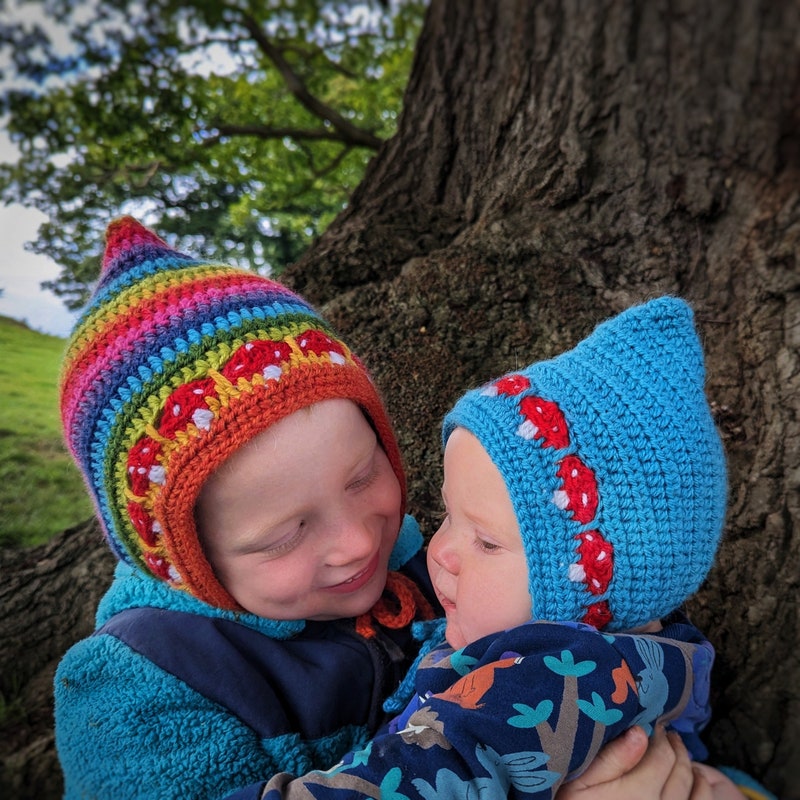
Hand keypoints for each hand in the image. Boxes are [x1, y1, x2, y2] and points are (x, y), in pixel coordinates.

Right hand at [554, 725, 724, 799]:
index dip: (658, 735)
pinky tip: (698, 782)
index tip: (650, 725)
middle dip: (675, 748)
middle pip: (680, 771)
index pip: (662, 755)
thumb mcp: (579, 782)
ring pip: (696, 792)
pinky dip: (703, 792)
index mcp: (638, 794)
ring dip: (693, 769)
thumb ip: (611, 758)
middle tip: (666, 734)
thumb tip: (640, 732)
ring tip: (683, 754)